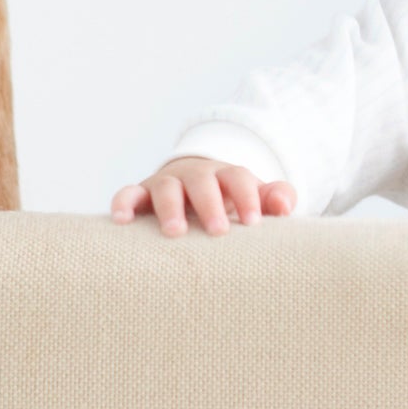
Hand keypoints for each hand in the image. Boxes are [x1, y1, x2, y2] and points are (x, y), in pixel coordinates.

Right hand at [110, 156, 297, 236]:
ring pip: (165, 187)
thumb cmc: (229, 204)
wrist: (193, 192)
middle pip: (201, 180)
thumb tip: (285, 207)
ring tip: (175, 232)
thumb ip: (275, 199)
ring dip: (170, 207)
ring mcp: (166, 183)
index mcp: (225, 176)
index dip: (247, 197)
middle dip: (210, 203)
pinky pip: (128, 194)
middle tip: (218, 232)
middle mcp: (195, 175)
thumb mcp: (254, 200)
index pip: (238, 178)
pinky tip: (122, 221)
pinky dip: (123, 203)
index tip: (254, 223)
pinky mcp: (141, 194)